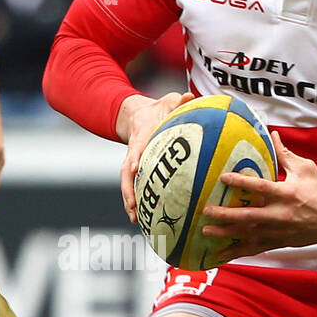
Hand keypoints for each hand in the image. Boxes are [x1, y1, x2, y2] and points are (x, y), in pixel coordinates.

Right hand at [117, 91, 194, 222]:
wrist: (139, 114)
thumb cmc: (159, 109)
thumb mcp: (168, 100)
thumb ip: (178, 100)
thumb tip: (190, 95)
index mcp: (141, 137)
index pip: (135, 148)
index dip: (134, 158)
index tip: (133, 167)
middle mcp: (134, 153)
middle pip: (127, 174)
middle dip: (128, 190)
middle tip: (133, 206)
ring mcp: (134, 163)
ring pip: (128, 184)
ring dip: (130, 201)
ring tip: (135, 220)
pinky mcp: (138, 171)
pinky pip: (137, 187)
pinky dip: (139, 201)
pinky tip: (145, 219)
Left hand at [201, 131, 316, 259]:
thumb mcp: (305, 169)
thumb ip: (284, 154)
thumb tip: (272, 134)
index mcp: (287, 194)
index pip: (260, 187)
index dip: (241, 182)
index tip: (222, 177)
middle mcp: (281, 215)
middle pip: (248, 216)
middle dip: (226, 215)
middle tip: (205, 211)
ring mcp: (278, 231)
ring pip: (248, 235)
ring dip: (226, 234)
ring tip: (205, 231)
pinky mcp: (278, 242)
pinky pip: (254, 249)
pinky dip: (237, 252)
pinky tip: (220, 255)